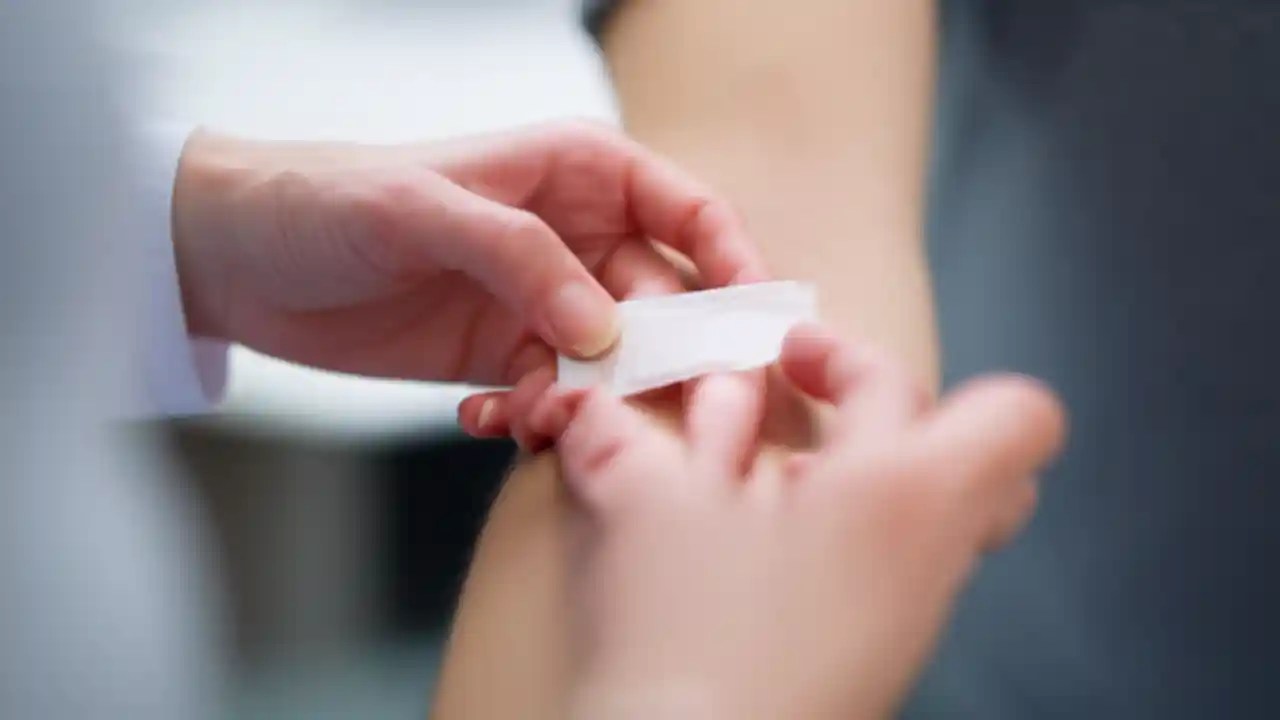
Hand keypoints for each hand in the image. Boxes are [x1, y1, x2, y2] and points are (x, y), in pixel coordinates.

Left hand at [171, 121, 765, 384]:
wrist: (237, 255)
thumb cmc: (325, 199)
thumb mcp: (419, 210)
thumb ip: (521, 258)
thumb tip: (605, 330)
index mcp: (578, 173)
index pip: (690, 215)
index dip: (734, 267)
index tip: (754, 329)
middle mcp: (575, 237)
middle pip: (666, 304)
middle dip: (664, 359)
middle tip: (634, 405)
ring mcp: (543, 300)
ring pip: (615, 363)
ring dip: (590, 399)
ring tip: (530, 411)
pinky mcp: (505, 353)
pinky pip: (557, 394)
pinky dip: (537, 416)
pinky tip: (484, 416)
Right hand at [533, 326, 1065, 719]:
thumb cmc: (689, 647)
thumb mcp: (644, 514)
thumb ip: (622, 439)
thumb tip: (588, 405)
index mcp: (898, 491)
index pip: (970, 398)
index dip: (864, 353)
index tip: (792, 360)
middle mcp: (932, 553)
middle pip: (990, 452)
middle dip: (900, 412)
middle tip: (816, 408)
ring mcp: (915, 612)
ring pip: (940, 510)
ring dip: (862, 473)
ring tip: (766, 484)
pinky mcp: (882, 656)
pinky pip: (895, 568)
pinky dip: (838, 537)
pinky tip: (755, 551)